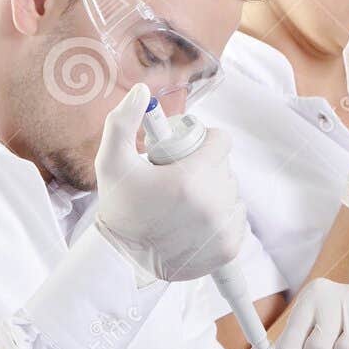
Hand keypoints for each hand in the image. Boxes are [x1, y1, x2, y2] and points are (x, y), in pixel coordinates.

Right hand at [93, 85, 247, 281]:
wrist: (123, 258)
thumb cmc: (117, 206)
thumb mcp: (112, 160)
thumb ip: (123, 120)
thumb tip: (142, 90)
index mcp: (191, 178)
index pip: (220, 141)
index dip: (203, 142)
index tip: (185, 153)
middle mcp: (213, 203)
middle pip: (224, 168)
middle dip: (205, 167)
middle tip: (177, 179)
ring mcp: (223, 228)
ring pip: (231, 193)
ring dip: (214, 191)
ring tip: (186, 201)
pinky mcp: (228, 248)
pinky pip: (237, 218)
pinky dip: (221, 216)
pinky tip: (197, 219)